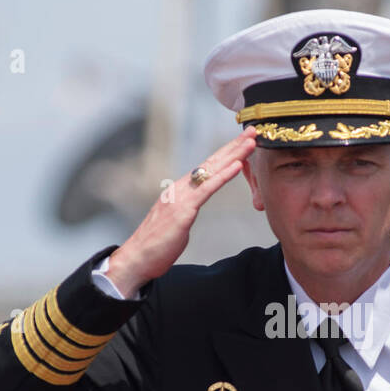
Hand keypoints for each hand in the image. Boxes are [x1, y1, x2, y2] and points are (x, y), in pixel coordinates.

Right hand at [105, 128, 256, 297]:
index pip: (207, 167)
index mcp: (179, 190)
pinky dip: (223, 175)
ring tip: (250, 141)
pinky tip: (237, 165)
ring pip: (212, 170)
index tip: (242, 141)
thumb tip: (191, 207)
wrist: (137, 259)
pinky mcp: (183, 210)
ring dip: (234, 154)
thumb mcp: (176, 221)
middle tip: (252, 130)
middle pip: (211, 162)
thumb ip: (185, 209)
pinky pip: (207, 189)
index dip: (226, 153)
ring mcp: (181, 197)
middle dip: (233, 146)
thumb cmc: (156, 246)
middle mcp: (180, 188)